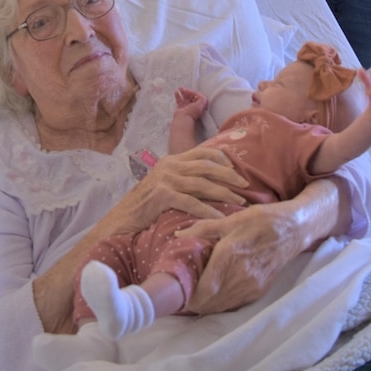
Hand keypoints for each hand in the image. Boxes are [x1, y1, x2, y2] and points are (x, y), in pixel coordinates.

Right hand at [108, 147, 247, 233]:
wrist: (124, 218)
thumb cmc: (147, 206)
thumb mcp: (166, 185)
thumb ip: (184, 180)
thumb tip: (212, 185)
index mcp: (172, 161)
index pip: (202, 152)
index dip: (222, 159)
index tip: (237, 169)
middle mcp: (169, 166)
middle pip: (206, 166)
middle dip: (229, 175)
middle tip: (246, 186)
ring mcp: (165, 179)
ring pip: (202, 183)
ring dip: (224, 193)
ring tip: (240, 202)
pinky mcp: (162, 195)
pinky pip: (191, 202)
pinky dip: (207, 210)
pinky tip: (219, 217)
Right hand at [174, 86, 209, 121]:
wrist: (184, 118)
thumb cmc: (193, 111)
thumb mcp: (202, 103)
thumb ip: (202, 97)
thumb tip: (199, 94)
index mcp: (200, 105)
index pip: (198, 96)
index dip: (194, 92)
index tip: (189, 91)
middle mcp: (194, 106)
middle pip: (192, 96)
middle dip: (188, 91)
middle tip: (183, 88)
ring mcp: (187, 107)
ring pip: (185, 97)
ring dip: (183, 92)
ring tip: (179, 88)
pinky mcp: (181, 108)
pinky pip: (179, 100)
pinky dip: (178, 96)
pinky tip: (176, 92)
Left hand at [179, 202, 308, 314]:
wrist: (294, 229)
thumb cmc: (260, 220)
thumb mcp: (230, 220)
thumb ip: (203, 229)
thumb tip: (178, 237)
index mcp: (229, 259)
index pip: (203, 292)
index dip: (188, 297)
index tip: (178, 292)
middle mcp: (241, 278)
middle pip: (211, 303)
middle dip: (195, 302)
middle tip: (184, 293)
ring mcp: (252, 287)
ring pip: (223, 306)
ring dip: (208, 304)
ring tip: (197, 294)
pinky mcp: (260, 290)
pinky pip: (236, 304)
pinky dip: (223, 302)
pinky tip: (217, 292)